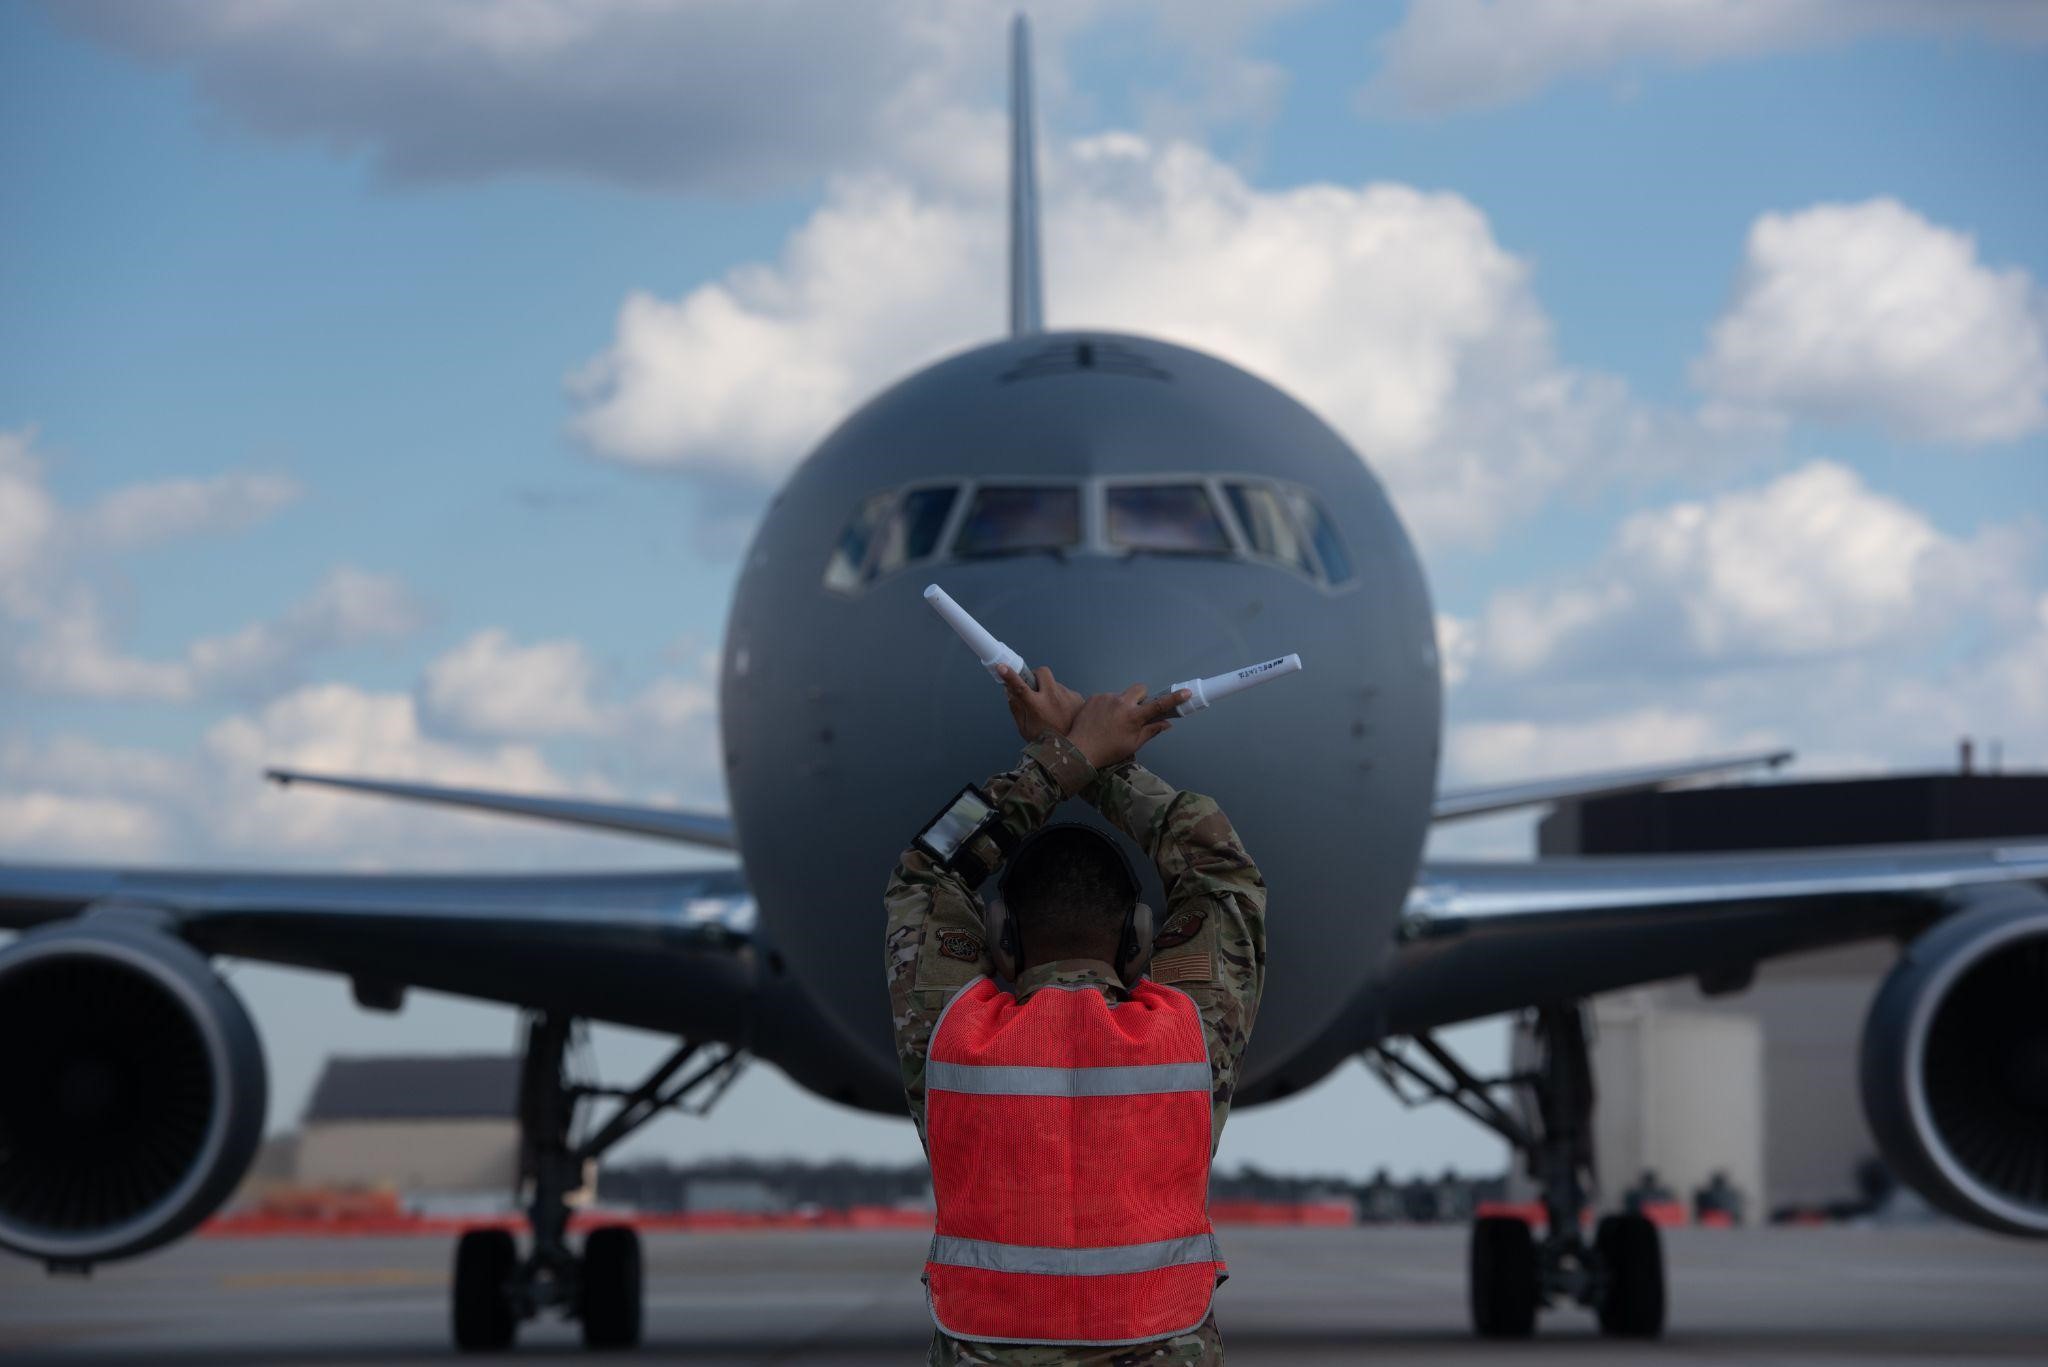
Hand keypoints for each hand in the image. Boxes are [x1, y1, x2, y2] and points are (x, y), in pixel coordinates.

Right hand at [997, 664, 1085, 742]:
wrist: (1076, 751)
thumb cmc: (1046, 742)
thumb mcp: (1025, 729)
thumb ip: (1016, 709)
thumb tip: (1009, 691)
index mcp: (1037, 707)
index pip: (1020, 686)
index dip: (1009, 675)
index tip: (1001, 666)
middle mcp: (1053, 698)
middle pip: (1042, 672)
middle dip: (1036, 675)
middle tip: (1034, 687)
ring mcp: (1067, 696)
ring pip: (1054, 684)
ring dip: (1050, 692)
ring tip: (1052, 712)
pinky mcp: (1078, 698)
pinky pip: (1066, 693)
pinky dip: (1062, 700)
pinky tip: (1063, 715)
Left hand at [1066, 684, 1185, 768]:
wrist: (1080, 749)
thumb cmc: (1109, 751)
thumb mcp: (1133, 744)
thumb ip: (1151, 730)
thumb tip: (1166, 724)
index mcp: (1133, 716)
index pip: (1158, 705)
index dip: (1174, 698)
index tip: (1186, 692)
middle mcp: (1121, 703)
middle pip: (1140, 689)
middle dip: (1142, 697)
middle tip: (1136, 712)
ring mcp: (1106, 698)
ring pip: (1122, 695)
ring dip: (1123, 704)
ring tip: (1113, 721)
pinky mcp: (1094, 697)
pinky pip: (1107, 698)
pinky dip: (1108, 706)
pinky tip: (1102, 720)